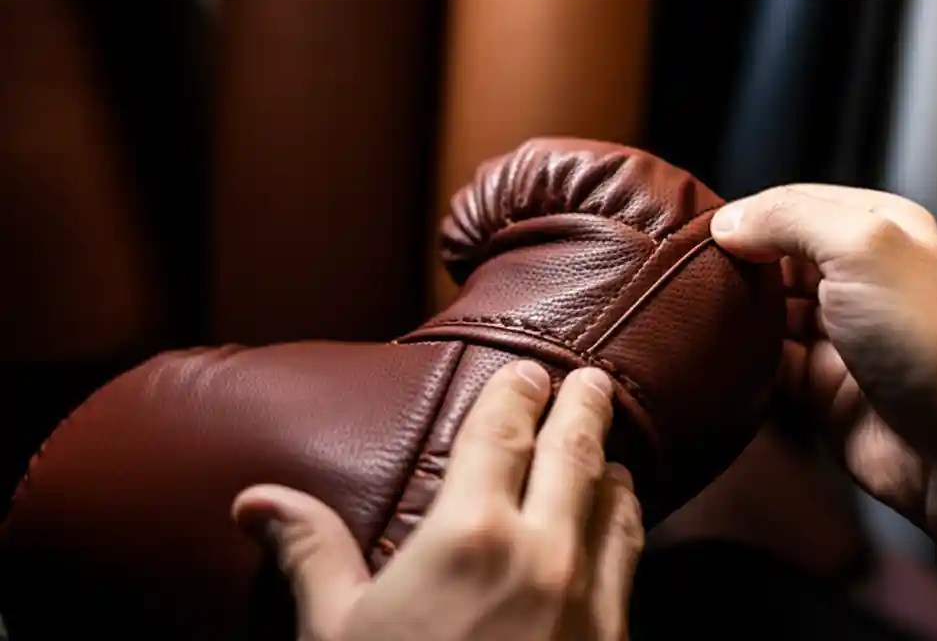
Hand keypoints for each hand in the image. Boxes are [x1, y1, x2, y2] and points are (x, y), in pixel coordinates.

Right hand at [232, 361, 643, 640]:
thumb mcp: (335, 633)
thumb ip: (309, 553)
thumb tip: (256, 500)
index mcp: (470, 533)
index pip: (502, 433)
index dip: (516, 394)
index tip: (527, 371)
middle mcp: (542, 550)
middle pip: (575, 453)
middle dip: (583, 408)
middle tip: (592, 379)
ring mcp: (589, 596)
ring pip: (615, 504)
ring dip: (610, 468)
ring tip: (608, 451)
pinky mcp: (615, 638)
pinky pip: (630, 561)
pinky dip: (626, 526)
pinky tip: (619, 525)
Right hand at [712, 184, 936, 525]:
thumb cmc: (925, 338)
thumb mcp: (861, 248)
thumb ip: (789, 219)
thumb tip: (726, 222)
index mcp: (879, 227)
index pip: (794, 203)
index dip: (746, 215)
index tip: (696, 233)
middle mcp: (861, 274)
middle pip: (777, 255)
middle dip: (735, 262)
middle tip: (683, 273)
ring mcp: (841, 331)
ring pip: (769, 308)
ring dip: (735, 310)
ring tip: (688, 311)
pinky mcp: (823, 384)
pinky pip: (769, 360)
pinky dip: (742, 356)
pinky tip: (710, 353)